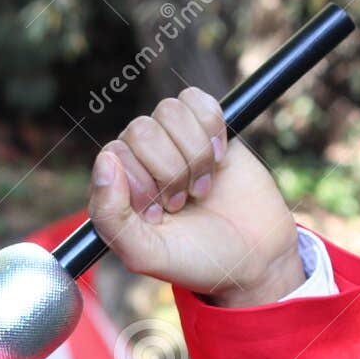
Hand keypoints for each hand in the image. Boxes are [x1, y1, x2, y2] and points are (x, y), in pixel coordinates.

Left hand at [87, 88, 304, 306]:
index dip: (143, 183)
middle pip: (141, 130)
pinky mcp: (205, 127)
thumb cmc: (196, 259)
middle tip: (184, 203)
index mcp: (118, 188)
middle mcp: (140, 159)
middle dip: (171, 171)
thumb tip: (105, 161)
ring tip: (202, 187)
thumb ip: (110, 216)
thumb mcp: (145, 254)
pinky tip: (219, 160)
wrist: (254, 256)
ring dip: (194, 153)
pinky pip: (196, 99)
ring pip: (169, 111)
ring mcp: (172, 141)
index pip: (114, 154)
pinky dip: (212, 129)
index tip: (161, 214)